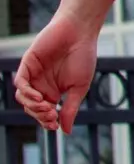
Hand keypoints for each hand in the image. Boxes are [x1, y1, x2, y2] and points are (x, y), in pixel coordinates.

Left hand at [13, 10, 101, 133]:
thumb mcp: (79, 87)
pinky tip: (39, 97)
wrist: (80, 32)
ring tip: (46, 107)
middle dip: (40, 115)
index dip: (47, 121)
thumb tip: (65, 131)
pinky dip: (27, 93)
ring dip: (32, 106)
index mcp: (53, 91)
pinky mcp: (27, 64)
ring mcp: (33, 75)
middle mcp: (41, 85)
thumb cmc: (83, 57)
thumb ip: (70, 108)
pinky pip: (20, 83)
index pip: (44, 112)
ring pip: (23, 98)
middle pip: (31, 108)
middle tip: (52, 115)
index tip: (56, 124)